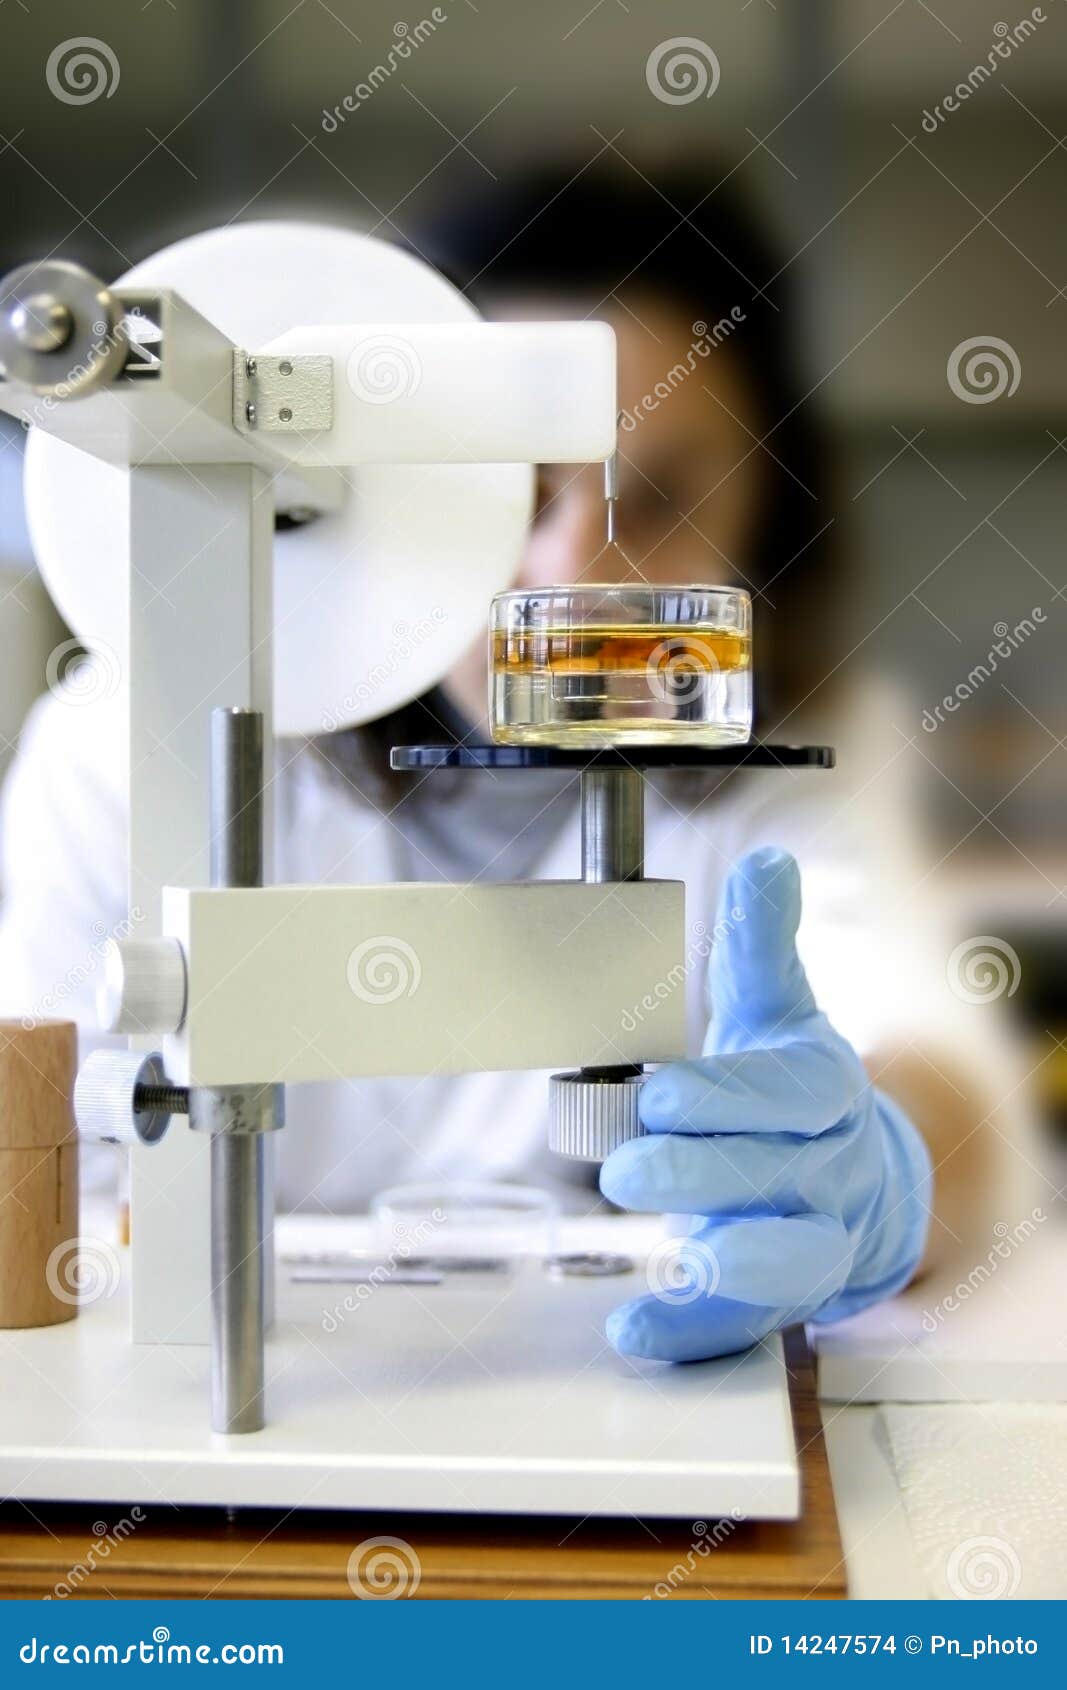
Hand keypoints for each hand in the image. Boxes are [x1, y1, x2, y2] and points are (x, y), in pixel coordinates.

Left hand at [601, 846, 931, 1361]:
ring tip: (671, 1257)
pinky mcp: (778, 1301)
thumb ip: (761, 944)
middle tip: (625, 1168)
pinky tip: (635, 1334)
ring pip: (786, 1260)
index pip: (793, 1094)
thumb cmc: (793, 1091)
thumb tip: (767, 861)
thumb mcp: (777, 1011)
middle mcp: (829, 1169)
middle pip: (775, 1176)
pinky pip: (745, 1326)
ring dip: (727, 1261)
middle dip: (700, 1173)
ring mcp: (812, 1242)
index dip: (729, 1099)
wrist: (853, 1183)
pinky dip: (692, 1335)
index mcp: (828, 1091)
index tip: (662, 1096)